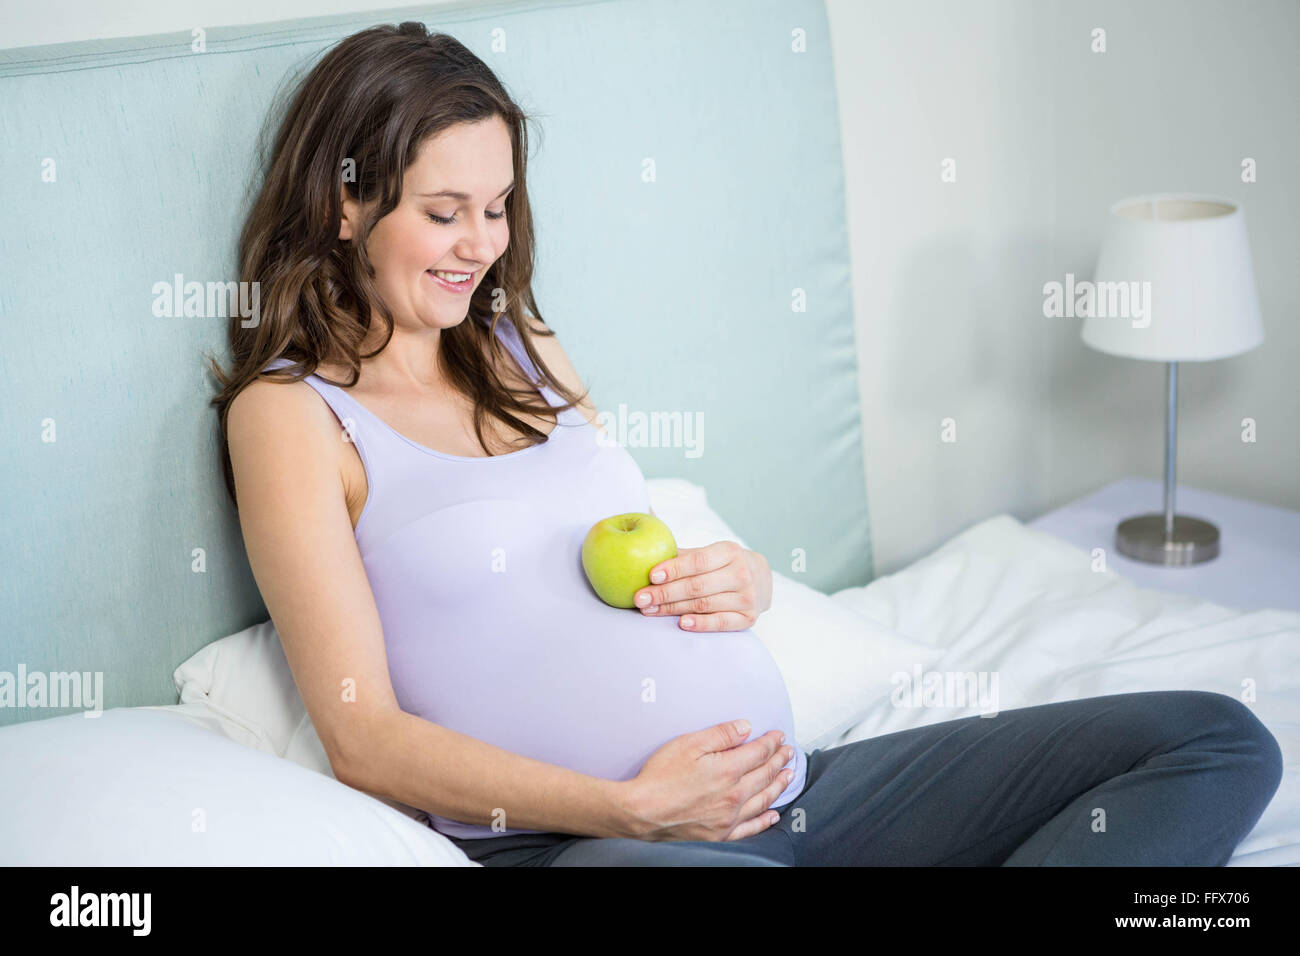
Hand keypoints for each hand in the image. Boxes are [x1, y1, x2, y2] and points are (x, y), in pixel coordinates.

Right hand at [616, 720, 795, 841]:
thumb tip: (746, 727)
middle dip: (779, 760)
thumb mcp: (689, 744)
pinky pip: (751, 827)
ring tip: (788, 775)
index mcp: (728, 770)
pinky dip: (765, 820)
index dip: (771, 742)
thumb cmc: (660, 777)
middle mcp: (734, 795)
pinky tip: (773, 814)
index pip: (758, 753)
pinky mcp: (721, 834)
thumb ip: (721, 735)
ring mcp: (729, 817)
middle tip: (788, 752)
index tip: (779, 736)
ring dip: (778, 785)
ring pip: (763, 799)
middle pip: (764, 775)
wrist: (641, 812)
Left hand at [633, 541, 771, 631]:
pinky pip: (721, 622)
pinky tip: (682, 623)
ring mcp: (746, 598)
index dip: (674, 569)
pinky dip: (702, 624)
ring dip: (673, 609)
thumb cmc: (723, 565)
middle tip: (641, 598)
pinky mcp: (748, 618)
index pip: (698, 561)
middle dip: (665, 593)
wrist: (761, 580)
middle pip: (697, 586)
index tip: (651, 576)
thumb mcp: (709, 552)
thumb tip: (646, 532)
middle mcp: (741, 574)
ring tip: (649, 610)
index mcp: (730, 552)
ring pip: (704, 605)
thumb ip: (681, 552)